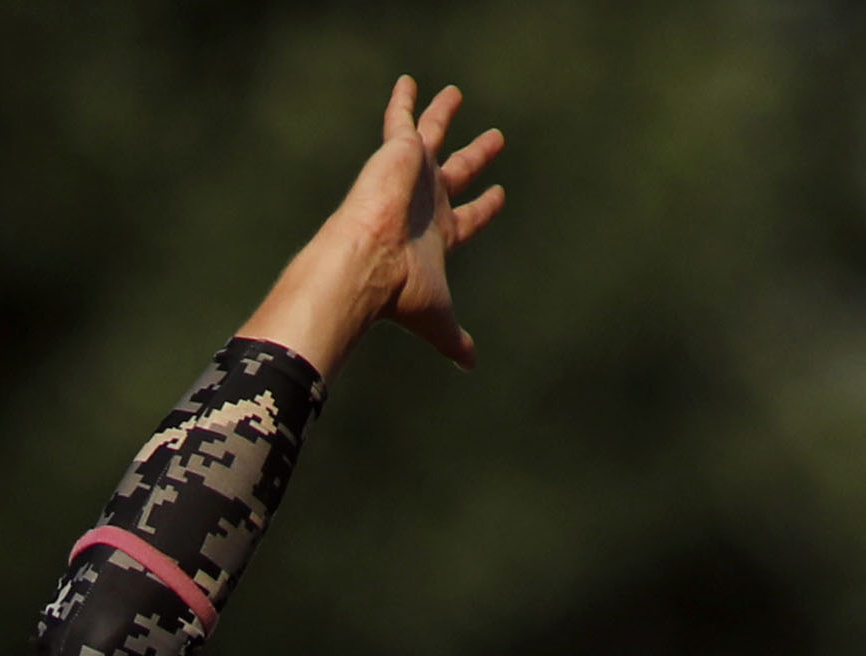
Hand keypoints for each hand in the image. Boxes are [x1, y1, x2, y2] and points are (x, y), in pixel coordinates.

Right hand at [247, 78, 509, 377]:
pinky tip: (410, 80)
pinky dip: (404, 101)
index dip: (485, 207)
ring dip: (442, 116)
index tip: (500, 194)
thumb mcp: (438, 316)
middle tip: (497, 140)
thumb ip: (453, 338)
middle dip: (477, 158)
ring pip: (431, 137)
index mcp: (438, 235)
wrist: (365, 265)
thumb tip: (470, 365)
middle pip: (457, 173)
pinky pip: (401, 119)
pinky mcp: (396, 155)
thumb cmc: (399, 292)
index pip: (468, 217)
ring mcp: (410, 177)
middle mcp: (425, 202)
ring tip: (455, 93)